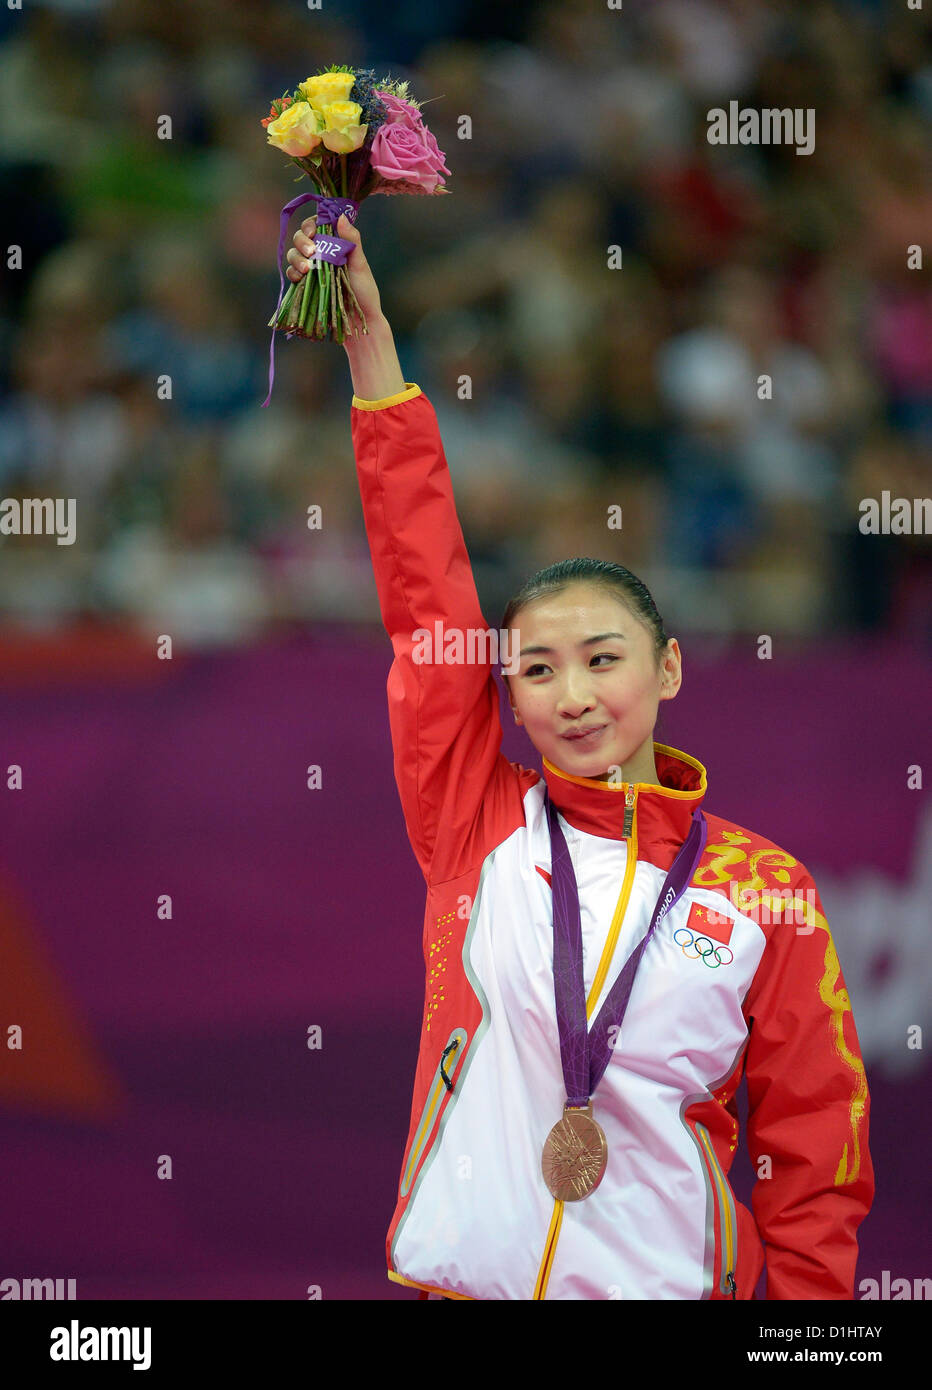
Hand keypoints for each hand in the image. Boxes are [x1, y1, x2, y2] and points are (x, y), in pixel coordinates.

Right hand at [286, 213, 383, 328]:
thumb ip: (352, 240)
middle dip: (301, 242)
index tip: (312, 232)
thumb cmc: (364, 292)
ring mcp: (312, 270)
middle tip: (311, 252)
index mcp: (334, 245)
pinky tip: (301, 278)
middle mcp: (321, 254)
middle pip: (301, 239)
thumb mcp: (360, 265)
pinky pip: (292, 274)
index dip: (309, 225)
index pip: (316, 226)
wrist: (359, 321)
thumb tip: (342, 215)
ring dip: (296, 258)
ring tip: (306, 269)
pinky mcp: (305, 285)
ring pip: (293, 255)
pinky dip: (293, 273)